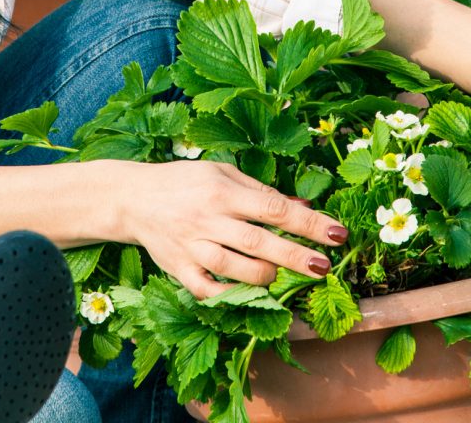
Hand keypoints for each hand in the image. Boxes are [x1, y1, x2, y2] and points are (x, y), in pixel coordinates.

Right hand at [113, 160, 349, 299]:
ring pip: (236, 269)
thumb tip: (302, 204)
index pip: (274, 208)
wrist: (131, 198)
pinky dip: (231, 295)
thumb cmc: (184, 182)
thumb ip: (261, 191)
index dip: (309, 222)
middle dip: (297, 256)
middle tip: (325, 266)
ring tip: (283, 275)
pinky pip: (208, 290)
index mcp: (222, 191)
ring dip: (267, 276)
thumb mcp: (221, 174)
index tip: (338, 234)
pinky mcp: (179, 269)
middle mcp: (208, 219)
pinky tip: (250, 294)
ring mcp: (192, 247)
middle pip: (260, 242)